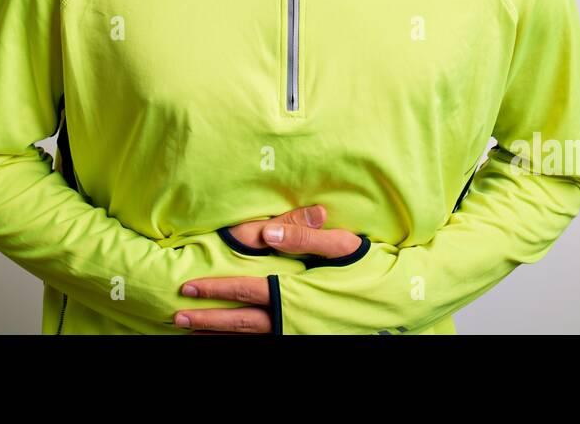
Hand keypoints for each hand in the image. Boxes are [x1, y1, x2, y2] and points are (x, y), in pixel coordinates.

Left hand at [174, 204, 362, 333]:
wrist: (402, 301)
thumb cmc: (372, 268)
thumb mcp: (343, 246)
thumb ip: (303, 237)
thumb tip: (265, 232)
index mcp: (296, 293)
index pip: (245, 291)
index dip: (215, 290)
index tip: (188, 288)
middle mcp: (292, 321)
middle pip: (239, 323)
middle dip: (206, 320)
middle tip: (177, 315)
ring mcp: (297, 336)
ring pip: (250, 340)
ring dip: (219, 336)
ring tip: (192, 334)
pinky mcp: (305, 341)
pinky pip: (265, 347)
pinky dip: (243, 345)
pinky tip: (229, 343)